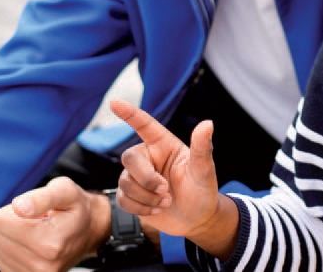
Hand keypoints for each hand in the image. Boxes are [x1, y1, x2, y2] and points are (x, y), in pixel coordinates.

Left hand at [0, 176, 111, 271]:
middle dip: (11, 223)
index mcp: (50, 242)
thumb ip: (41, 197)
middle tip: (34, 220)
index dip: (13, 209)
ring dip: (10, 237)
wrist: (90, 232)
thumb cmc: (76, 209)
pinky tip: (28, 244)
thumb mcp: (65, 191)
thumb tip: (18, 207)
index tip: (32, 210)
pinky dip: (9, 249)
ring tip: (34, 232)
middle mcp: (42, 265)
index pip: (0, 221)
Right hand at [111, 98, 238, 258]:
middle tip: (165, 191)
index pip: (144, 124)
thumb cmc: (203, 191)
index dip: (129, 113)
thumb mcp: (205, 171)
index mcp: (164, 145)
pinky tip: (156, 211)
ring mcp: (138, 177)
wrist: (197, 220)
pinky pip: (122, 200)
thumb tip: (208, 123)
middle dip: (146, 178)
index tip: (114, 102)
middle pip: (130, 158)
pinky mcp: (132, 196)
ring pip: (125, 182)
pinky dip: (140, 209)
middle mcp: (149, 157)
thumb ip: (202, 148)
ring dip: (146, 197)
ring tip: (166, 202)